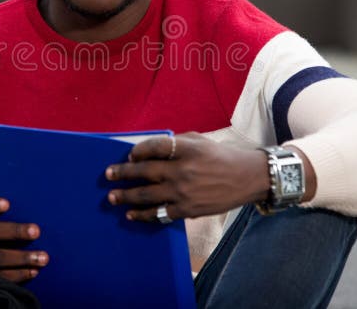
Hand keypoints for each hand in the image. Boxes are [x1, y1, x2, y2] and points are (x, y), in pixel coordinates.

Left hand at [105, 133, 270, 221]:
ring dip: (126, 196)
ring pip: (147, 195)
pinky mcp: (188, 209)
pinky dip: (143, 215)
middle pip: (144, 171)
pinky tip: (131, 214)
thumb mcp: (200, 141)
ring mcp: (184, 191)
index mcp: (186, 148)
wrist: (248, 178)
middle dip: (122, 174)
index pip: (153, 147)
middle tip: (108, 175)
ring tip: (112, 197)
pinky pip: (160, 213)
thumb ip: (175, 143)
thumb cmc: (222, 156)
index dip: (137, 151)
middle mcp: (183, 170)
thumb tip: (147, 150)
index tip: (129, 155)